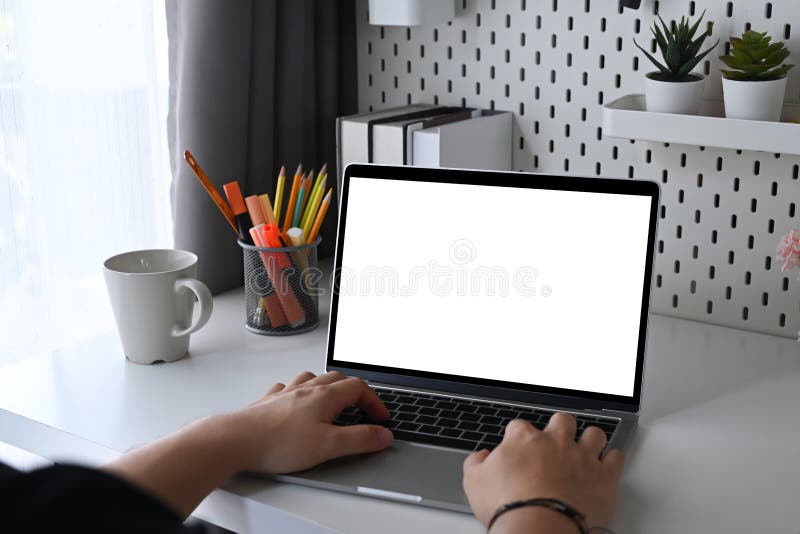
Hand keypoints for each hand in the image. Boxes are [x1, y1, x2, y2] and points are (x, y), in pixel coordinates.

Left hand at [230, 371, 393, 473]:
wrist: (235, 440)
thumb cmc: (278, 442)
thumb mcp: (328, 446)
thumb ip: (359, 440)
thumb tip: (382, 435)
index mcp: (325, 396)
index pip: (359, 388)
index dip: (375, 402)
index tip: (381, 417)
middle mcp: (306, 389)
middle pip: (338, 379)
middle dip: (355, 391)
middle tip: (363, 407)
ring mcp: (286, 393)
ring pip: (312, 379)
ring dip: (327, 385)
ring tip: (332, 397)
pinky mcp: (268, 402)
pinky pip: (287, 388)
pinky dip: (298, 391)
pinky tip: (295, 401)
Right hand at [462, 413, 623, 530]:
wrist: (540, 530)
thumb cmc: (510, 508)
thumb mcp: (474, 484)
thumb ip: (476, 464)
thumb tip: (480, 457)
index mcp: (524, 439)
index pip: (519, 426)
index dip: (518, 436)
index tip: (518, 446)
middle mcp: (555, 442)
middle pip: (562, 420)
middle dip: (559, 427)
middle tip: (556, 441)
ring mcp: (582, 457)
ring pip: (593, 433)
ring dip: (590, 439)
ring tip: (585, 447)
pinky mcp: (604, 476)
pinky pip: (615, 458)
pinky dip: (612, 460)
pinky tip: (606, 464)